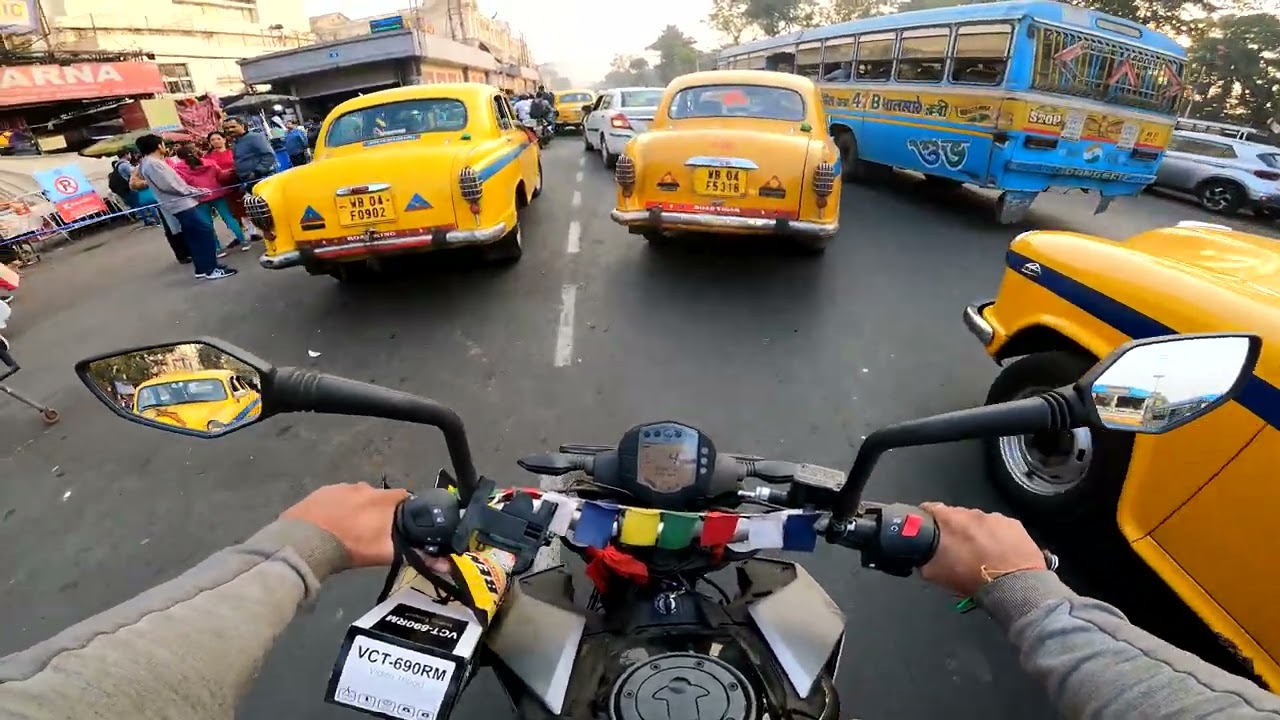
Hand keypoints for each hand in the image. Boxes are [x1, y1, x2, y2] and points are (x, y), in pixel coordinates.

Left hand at [281, 483, 408, 566]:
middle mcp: (363, 487)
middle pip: (378, 496)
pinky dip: (337, 508)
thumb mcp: (383, 554)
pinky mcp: (319, 492)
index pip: (404, 496)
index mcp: (382, 498)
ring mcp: (340, 487)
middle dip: (379, 510)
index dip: (406, 509)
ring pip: (356, 496)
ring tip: (349, 528)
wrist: (305, 543)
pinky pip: (335, 498)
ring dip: (357, 508)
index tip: (404, 522)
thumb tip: (430, 555)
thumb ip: (407, 550)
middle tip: (373, 530)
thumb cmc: (350, 547)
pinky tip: (330, 524)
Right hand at [919, 502, 1046, 596]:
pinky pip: (1001, 528)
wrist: (1013, 587)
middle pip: (957, 516)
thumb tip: (921, 558)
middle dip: (955, 530)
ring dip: (978, 534)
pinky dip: (998, 538)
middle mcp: (971, 513)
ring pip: (980, 522)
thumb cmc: (974, 579)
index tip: (927, 527)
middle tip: (957, 550)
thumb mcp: (935, 574)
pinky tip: (999, 556)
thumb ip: (924, 559)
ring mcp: (995, 518)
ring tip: (981, 556)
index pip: (930, 508)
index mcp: (948, 520)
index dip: (926, 518)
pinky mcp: (1014, 525)